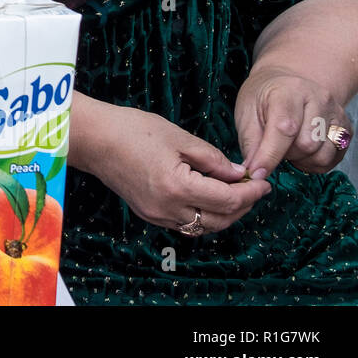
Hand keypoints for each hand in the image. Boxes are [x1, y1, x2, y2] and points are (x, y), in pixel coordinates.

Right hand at [85, 103, 271, 234]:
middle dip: (242, 206)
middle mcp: (168, 208)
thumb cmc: (132, 130)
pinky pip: (185, 222)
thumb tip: (238, 174)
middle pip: (220, 220)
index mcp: (179, 187)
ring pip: (203, 227)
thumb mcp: (179, 137)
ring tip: (235, 194)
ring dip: (224, 214)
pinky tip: (208, 197)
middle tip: (254, 188)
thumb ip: (213, 159)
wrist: (93, 138)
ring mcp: (156, 214)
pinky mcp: (148, 213)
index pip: (229, 200)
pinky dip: (203, 214)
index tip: (264, 182)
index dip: (251, 192)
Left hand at [236, 64, 350, 178]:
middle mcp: (319, 99)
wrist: (287, 84)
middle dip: (286, 154)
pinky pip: (333, 159)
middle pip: (307, 145)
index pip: (284, 128)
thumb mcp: (246, 112)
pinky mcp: (346, 129)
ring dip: (302, 160)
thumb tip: (252, 171)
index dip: (269, 155)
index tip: (256, 173)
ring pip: (322, 155)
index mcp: (289, 91)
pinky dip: (315, 162)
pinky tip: (302, 151)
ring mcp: (336, 113)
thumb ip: (250, 142)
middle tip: (273, 145)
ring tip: (288, 147)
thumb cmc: (264, 97)